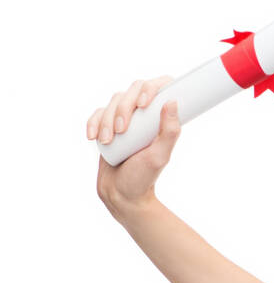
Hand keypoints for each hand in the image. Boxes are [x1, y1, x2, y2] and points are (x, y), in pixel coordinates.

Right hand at [86, 76, 179, 212]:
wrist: (122, 194)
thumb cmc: (144, 178)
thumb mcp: (159, 156)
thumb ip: (169, 132)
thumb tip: (173, 102)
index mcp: (160, 119)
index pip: (158, 88)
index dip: (150, 87)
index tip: (144, 104)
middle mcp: (143, 115)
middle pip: (131, 91)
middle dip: (123, 109)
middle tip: (122, 131)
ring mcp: (124, 118)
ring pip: (113, 102)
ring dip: (107, 120)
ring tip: (109, 142)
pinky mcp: (107, 125)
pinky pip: (97, 114)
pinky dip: (93, 123)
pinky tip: (92, 137)